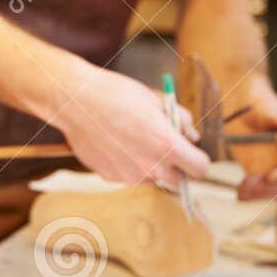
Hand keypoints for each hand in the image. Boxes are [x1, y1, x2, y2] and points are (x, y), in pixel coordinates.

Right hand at [53, 66, 210, 187]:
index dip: (200, 160)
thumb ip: (182, 121)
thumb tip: (193, 137)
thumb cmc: (118, 95)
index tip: (193, 152)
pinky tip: (116, 142)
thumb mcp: (158, 100)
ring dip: (151, 165)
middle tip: (165, 146)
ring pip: (152, 178)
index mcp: (167, 145)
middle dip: (177, 167)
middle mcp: (150, 167)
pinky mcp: (110, 177)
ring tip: (134, 139)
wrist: (76, 101)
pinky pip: (129, 175)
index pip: (201, 169)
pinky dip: (128, 164)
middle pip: (179, 181)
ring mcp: (129, 176)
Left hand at [227, 80, 276, 199]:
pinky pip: (259, 190)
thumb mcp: (263, 104)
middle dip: (270, 188)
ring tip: (241, 190)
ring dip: (259, 194)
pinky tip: (239, 193)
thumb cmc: (257, 100)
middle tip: (249, 185)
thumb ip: (272, 113)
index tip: (270, 176)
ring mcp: (276, 167)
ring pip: (274, 191)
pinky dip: (250, 194)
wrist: (241, 104)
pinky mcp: (260, 172)